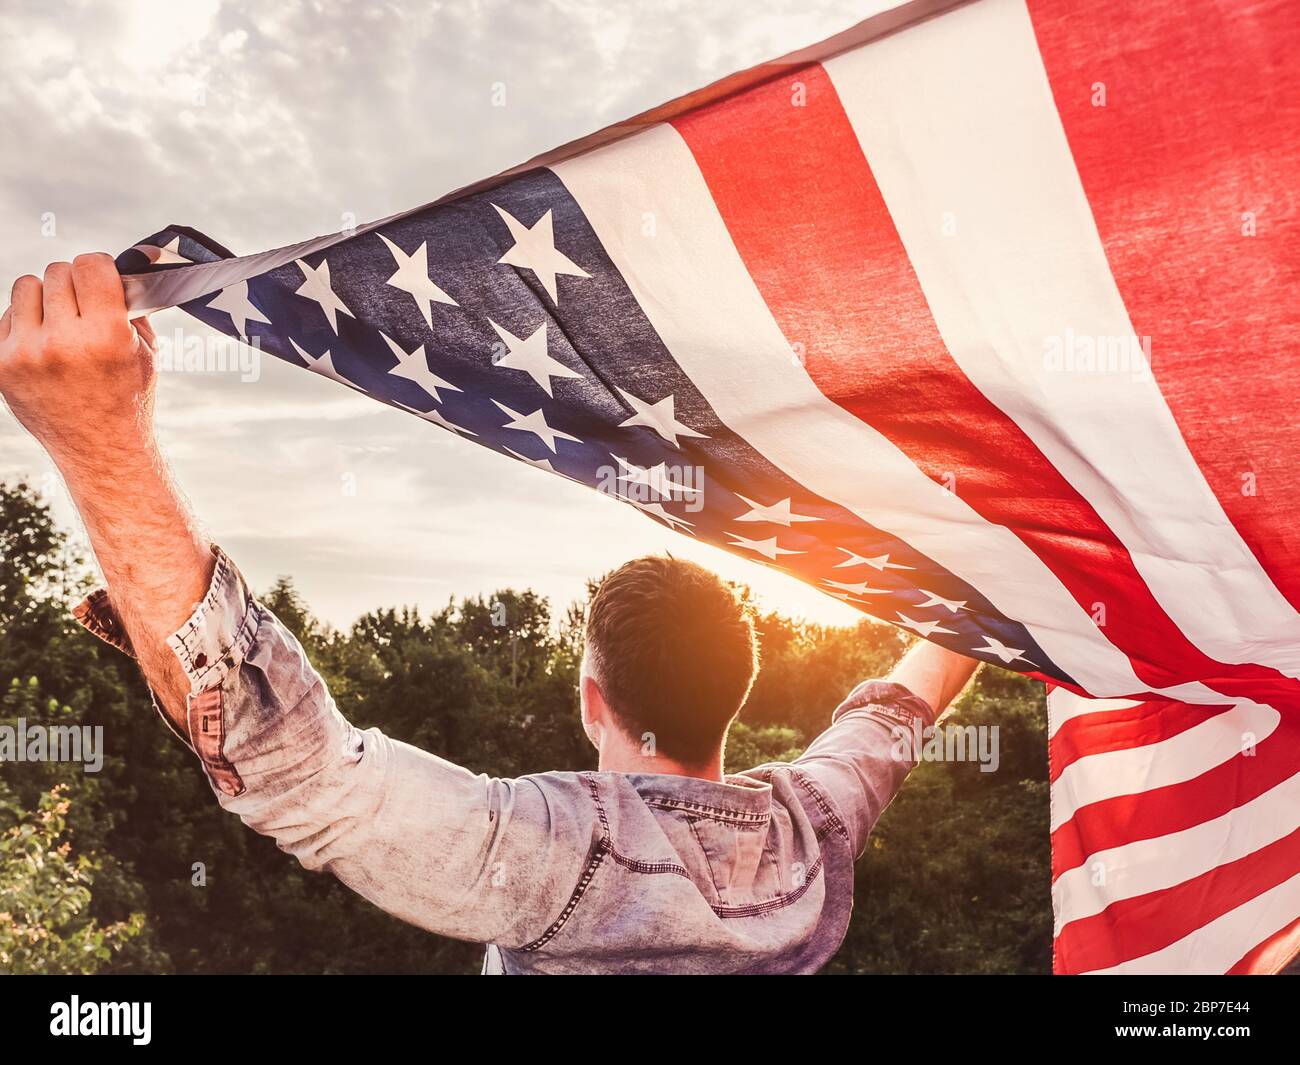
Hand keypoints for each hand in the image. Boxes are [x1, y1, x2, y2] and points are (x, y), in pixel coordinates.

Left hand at [0, 254, 156, 471]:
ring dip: (46, 299)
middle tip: (86, 309)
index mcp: (106, 337)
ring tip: (62, 325)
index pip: (89, 264)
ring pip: (26, 287)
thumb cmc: (128, 397)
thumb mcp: (145, 351)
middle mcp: (62, 343)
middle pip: (57, 272)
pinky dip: (25, 323)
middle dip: (74, 285)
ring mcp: (25, 354)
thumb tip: (131, 262)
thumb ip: (132, 304)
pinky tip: (44, 346)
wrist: (101, 449)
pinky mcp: (1, 365)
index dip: (99, 268)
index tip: (102, 280)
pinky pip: (6, 316)